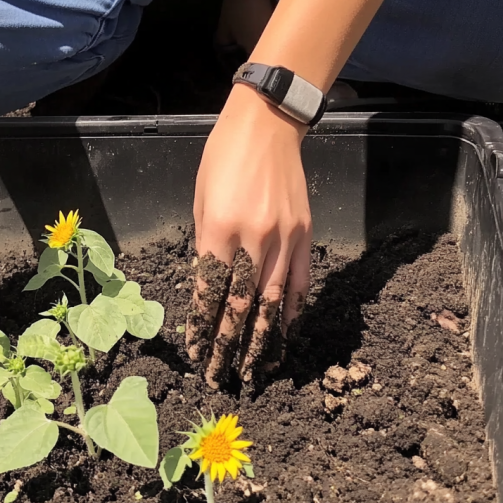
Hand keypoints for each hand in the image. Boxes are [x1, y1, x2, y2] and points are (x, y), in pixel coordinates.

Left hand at [186, 85, 312, 387]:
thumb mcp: (201, 202)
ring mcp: (285, 238)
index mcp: (220, 229)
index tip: (197, 354)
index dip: (204, 328)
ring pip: (273, 303)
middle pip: (241, 306)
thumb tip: (206, 291)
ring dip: (263, 342)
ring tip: (257, 371)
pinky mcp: (305, 235)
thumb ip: (206, 247)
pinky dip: (292, 314)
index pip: (210, 293)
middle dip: (230, 346)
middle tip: (221, 376)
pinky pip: (300, 284)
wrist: (268, 125)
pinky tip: (284, 337)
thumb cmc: (223, 159)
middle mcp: (255, 238)